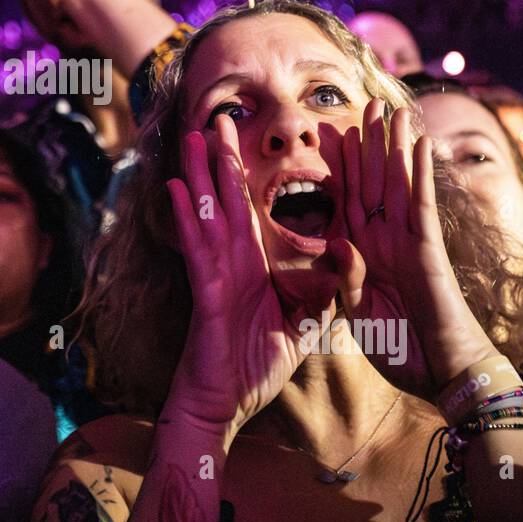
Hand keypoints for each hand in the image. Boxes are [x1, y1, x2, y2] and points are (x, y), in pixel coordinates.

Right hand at [166, 115, 351, 446]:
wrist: (226, 402)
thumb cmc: (254, 366)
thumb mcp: (302, 325)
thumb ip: (322, 293)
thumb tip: (345, 262)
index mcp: (254, 267)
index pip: (254, 213)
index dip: (252, 179)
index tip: (252, 144)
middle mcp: (232, 262)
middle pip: (228, 200)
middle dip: (224, 160)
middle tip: (220, 119)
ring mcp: (216, 272)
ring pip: (209, 213)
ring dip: (201, 174)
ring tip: (195, 137)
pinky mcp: (206, 290)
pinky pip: (197, 247)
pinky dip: (187, 217)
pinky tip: (177, 187)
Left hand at [333, 99, 500, 400]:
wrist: (442, 375)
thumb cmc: (401, 349)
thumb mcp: (357, 312)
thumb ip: (344, 276)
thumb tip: (334, 239)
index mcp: (364, 253)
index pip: (349, 199)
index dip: (340, 166)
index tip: (329, 132)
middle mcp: (386, 239)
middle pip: (373, 181)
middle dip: (368, 142)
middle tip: (364, 103)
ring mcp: (408, 241)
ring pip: (398, 183)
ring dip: (394, 146)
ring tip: (391, 109)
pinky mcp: (428, 250)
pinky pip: (422, 204)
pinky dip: (420, 173)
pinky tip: (418, 143)